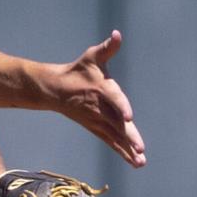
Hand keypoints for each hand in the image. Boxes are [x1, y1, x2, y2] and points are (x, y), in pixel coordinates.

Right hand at [55, 30, 145, 166]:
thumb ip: (108, 48)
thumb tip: (117, 34)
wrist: (55, 89)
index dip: (121, 107)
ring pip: (115, 137)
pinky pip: (111, 142)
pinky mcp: (97, 128)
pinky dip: (123, 152)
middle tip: (140, 148)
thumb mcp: (92, 57)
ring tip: (141, 161)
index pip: (114, 98)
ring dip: (128, 150)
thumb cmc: (78, 71)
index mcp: (101, 89)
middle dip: (128, 137)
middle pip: (116, 124)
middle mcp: (100, 108)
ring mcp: (98, 121)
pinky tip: (136, 162)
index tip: (129, 117)